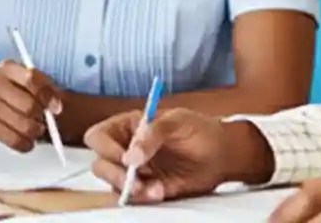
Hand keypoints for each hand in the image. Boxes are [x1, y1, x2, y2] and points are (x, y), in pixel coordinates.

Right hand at [0, 60, 62, 152]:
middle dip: (41, 116)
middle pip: (28, 105)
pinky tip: (27, 141)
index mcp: (8, 68)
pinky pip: (12, 139)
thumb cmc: (7, 89)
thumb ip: (42, 87)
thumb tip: (56, 106)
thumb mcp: (21, 79)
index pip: (31, 79)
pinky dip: (25, 144)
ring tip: (36, 130)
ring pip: (22, 125)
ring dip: (35, 131)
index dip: (48, 95)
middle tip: (43, 120)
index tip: (57, 107)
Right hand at [85, 109, 244, 201]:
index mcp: (128, 127)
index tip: (124, 157)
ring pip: (113, 184)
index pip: (98, 136)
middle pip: (100, 164)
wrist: (223, 154)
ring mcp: (136, 171)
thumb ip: (153, 133)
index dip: (104, 147)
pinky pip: (134, 198)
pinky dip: (144, 198)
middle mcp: (126, 149)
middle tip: (134, 179)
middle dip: (114, 174)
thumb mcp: (178, 122)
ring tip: (155, 188)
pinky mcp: (148, 189)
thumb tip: (131, 156)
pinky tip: (161, 191)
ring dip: (130, 189)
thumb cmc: (199, 130)